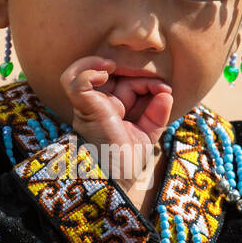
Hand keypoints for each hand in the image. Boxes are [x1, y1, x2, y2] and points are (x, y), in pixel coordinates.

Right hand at [62, 57, 172, 186]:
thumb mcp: (147, 135)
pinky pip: (74, 81)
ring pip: (85, 71)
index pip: (129, 85)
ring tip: (119, 67)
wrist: (113, 179)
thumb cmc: (126, 162)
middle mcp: (101, 106)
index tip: (165, 90)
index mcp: (114, 111)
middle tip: (157, 86)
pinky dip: (88, 70)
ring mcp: (90, 105)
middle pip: (115, 77)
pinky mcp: (82, 106)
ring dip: (101, 63)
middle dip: (137, 75)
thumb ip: (157, 114)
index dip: (147, 83)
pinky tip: (105, 73)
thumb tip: (166, 92)